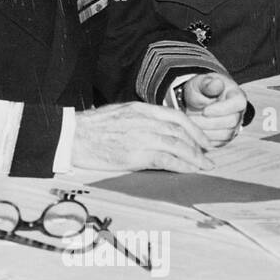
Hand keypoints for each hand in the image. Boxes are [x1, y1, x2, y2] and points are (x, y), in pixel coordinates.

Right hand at [71, 102, 214, 172]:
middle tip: (208, 157)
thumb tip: (155, 130)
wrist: (71, 136)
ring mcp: (141, 137)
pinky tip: (190, 171)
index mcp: (140, 108)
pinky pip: (167, 160)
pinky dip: (182, 166)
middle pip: (181, 131)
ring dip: (195, 157)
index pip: (176, 116)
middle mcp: (144, 120)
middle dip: (198, 145)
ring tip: (204, 166)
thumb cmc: (90, 128)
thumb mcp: (118, 114)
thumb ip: (138, 119)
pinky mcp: (136, 155)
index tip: (202, 140)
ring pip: (178, 145)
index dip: (194, 129)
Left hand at [180, 72, 246, 147]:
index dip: (222, 109)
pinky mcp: (225, 137)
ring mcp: (233, 126)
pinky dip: (205, 138)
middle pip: (232, 121)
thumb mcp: (200, 83)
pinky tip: (194, 130)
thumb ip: (207, 84)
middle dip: (210, 121)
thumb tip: (217, 83)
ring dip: (206, 130)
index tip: (204, 110)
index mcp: (236, 95)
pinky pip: (218, 143)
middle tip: (192, 117)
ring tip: (191, 122)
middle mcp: (238, 112)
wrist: (197, 100)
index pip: (238, 103)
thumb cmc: (200, 90)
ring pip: (226, 134)